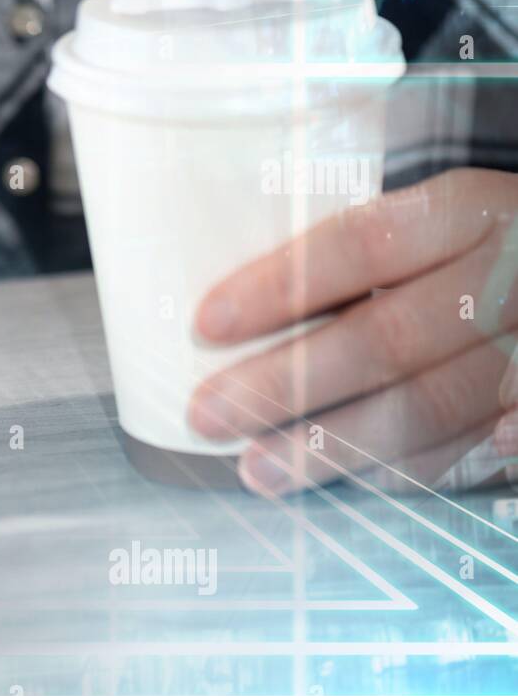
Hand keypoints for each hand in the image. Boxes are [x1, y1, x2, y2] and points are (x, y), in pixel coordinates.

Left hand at [188, 167, 517, 495]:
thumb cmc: (472, 255)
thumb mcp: (433, 228)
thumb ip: (358, 266)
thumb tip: (232, 328)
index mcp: (467, 213)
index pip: (363, 244)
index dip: (281, 286)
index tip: (207, 324)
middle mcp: (509, 277)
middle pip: (387, 337)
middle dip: (285, 384)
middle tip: (207, 414)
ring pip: (427, 407)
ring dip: (330, 447)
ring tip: (257, 470)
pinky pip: (468, 451)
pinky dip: (404, 469)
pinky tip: (348, 482)